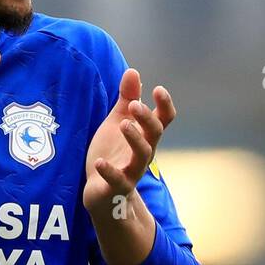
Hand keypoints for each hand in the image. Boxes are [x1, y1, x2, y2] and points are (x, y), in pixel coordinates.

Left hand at [83, 68, 174, 219]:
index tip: (158, 89)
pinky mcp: (116, 187)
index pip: (163, 120)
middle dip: (147, 119)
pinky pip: (118, 181)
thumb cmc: (112, 154)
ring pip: (142, 156)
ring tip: (123, 124)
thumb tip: (133, 71)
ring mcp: (131, 171)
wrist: (101, 193)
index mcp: (145, 136)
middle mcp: (143, 153)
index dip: (164, 105)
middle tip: (135, 105)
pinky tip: (100, 162)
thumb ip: (126, 99)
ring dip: (135, 139)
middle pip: (155, 134)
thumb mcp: (117, 123)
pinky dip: (110, 171)